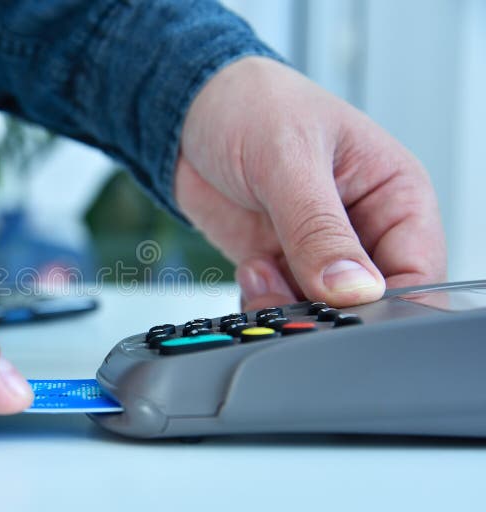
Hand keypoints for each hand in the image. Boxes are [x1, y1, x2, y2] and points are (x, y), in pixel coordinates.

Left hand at [176, 57, 445, 309]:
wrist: (188, 113)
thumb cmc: (252, 106)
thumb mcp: (290, 158)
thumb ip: (318, 227)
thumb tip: (353, 288)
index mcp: (394, 192)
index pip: (419, 268)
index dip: (390, 299)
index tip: (346, 307)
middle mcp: (364, 226)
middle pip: (372, 299)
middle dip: (333, 309)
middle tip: (295, 296)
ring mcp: (318, 250)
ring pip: (324, 309)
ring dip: (291, 306)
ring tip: (262, 270)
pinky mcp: (279, 263)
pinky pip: (284, 305)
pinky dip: (265, 302)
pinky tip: (250, 267)